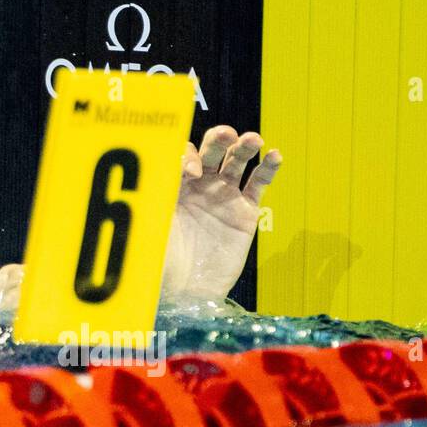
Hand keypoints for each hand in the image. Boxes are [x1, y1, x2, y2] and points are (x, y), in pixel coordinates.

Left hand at [161, 126, 280, 302]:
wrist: (184, 292)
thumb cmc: (160, 261)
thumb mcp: (153, 225)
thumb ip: (159, 197)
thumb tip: (163, 169)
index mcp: (173, 185)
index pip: (183, 155)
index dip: (189, 156)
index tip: (192, 171)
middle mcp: (198, 186)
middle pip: (210, 152)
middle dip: (217, 140)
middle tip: (225, 135)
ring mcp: (223, 197)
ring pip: (235, 162)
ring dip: (244, 147)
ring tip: (252, 139)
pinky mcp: (245, 212)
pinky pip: (257, 184)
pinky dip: (267, 168)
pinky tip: (274, 155)